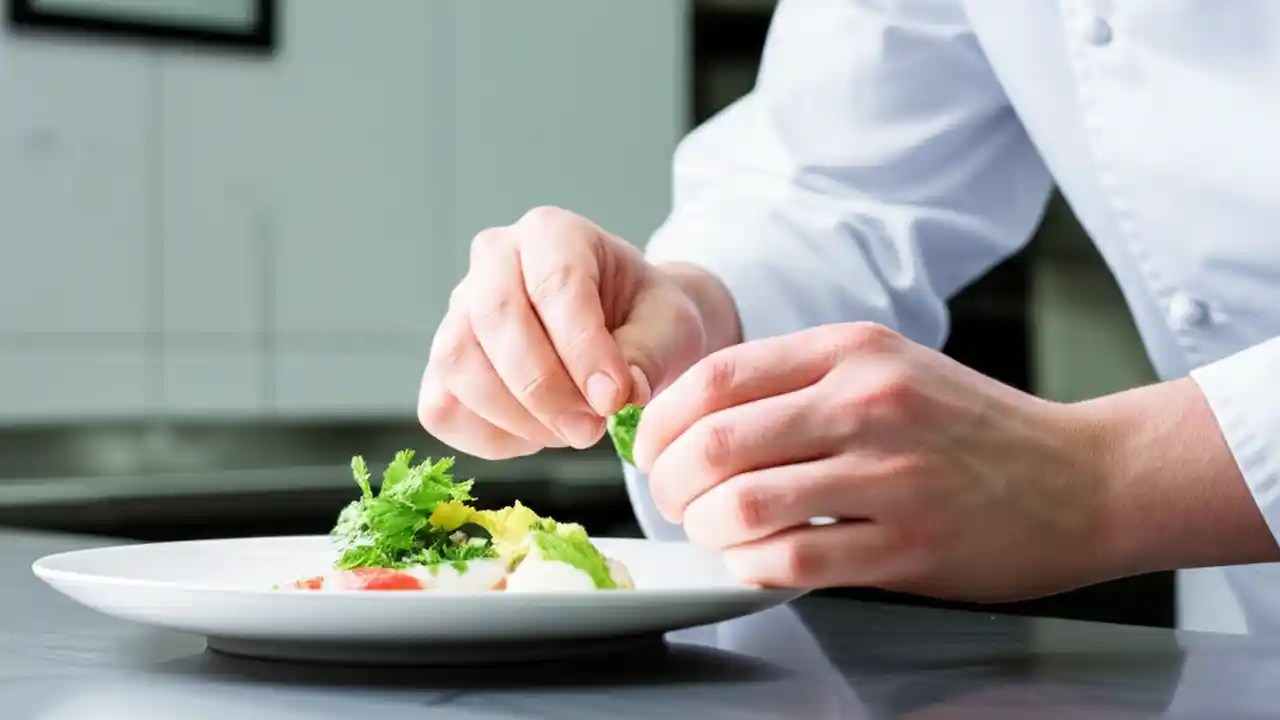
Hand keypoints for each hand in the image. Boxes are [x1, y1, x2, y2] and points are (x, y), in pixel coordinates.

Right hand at [419, 206, 737, 459]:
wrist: (624, 333)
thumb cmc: (646, 319)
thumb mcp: (672, 327)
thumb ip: (650, 355)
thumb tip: (621, 395)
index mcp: (553, 232)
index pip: (555, 283)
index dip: (583, 349)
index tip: (615, 399)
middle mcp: (494, 259)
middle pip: (495, 319)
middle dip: (544, 388)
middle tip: (591, 430)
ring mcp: (458, 309)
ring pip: (458, 363)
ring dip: (516, 416)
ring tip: (572, 431)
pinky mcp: (443, 364)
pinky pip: (442, 407)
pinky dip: (488, 436)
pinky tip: (538, 436)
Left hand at [633, 322, 1112, 601]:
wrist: (1084, 477)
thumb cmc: (973, 427)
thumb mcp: (889, 368)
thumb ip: (801, 381)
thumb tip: (700, 417)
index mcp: (852, 350)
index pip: (717, 377)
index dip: (662, 420)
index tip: (651, 450)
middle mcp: (868, 402)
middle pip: (717, 440)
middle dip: (671, 481)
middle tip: (672, 500)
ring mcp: (891, 474)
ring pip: (747, 502)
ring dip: (707, 527)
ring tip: (710, 532)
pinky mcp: (910, 543)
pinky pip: (797, 558)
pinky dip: (754, 566)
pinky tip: (755, 561)